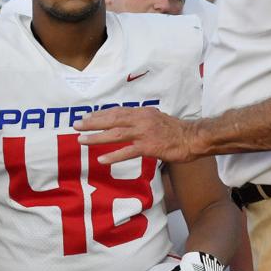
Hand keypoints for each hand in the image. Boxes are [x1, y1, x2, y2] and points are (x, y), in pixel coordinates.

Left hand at [75, 106, 197, 164]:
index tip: (87, 117)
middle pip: (112, 120)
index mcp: (142, 112)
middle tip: (77, 126)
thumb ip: (142, 119)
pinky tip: (102, 159)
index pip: (117, 112)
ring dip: (97, 137)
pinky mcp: (149, 147)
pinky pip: (128, 152)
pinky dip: (114, 155)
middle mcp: (141, 120)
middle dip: (92, 123)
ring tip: (82, 141)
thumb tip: (129, 122)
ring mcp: (144, 133)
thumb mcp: (157, 118)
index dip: (100, 115)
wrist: (193, 137)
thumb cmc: (176, 130)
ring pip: (116, 134)